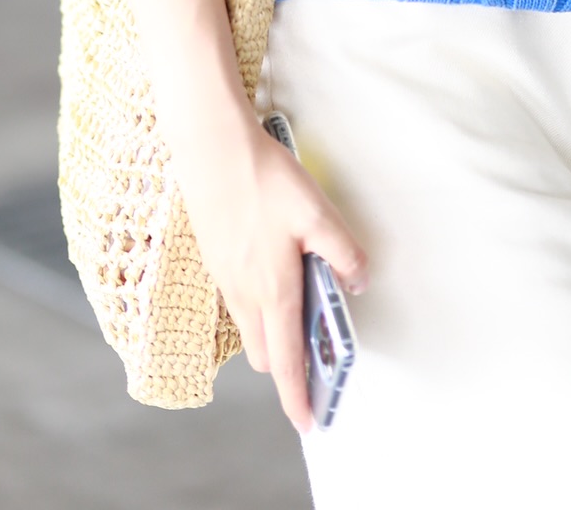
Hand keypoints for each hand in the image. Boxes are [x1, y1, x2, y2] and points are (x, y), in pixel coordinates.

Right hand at [182, 118, 367, 431]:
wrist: (210, 149)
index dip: (297, 397)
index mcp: (273, 290)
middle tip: (314, 365)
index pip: (286, 362)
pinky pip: (239, 303)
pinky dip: (258, 310)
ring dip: (272, 337)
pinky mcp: (216, 259)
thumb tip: (359, 283)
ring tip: (301, 317)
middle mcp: (244, 294)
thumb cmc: (262, 180)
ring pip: (250, 329)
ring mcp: (225, 278)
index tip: (309, 422)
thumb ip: (342, 252)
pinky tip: (275, 277)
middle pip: (265, 354)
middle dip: (287, 369)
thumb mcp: (315, 213)